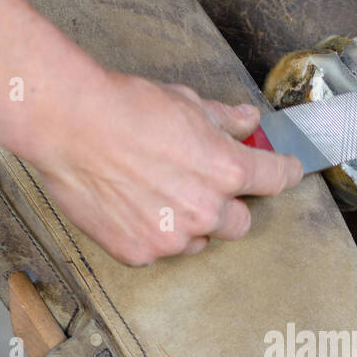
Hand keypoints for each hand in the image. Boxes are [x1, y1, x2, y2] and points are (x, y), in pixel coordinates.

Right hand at [23, 71, 301, 265]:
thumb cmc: (125, 108)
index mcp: (227, 170)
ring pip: (200, 240)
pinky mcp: (140, 253)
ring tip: (158, 192)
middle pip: (241, 222)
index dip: (285, 172)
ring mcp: (173, 238)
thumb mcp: (187, 102)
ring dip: (191, 223)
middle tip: (202, 184)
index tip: (286, 171)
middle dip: (229, 205)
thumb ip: (225, 120)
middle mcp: (206, 211)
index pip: (277, 179)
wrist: (69, 125)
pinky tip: (133, 205)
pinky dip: (154, 233)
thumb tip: (248, 121)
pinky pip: (162, 250)